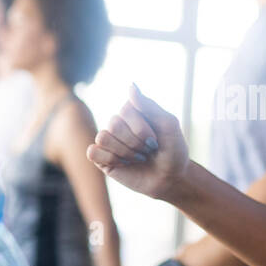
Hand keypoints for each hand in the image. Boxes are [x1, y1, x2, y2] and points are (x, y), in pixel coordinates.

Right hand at [85, 83, 187, 201]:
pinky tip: (123, 164)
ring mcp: (109, 140)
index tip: (156, 140)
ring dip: (125, 152)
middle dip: (135, 142)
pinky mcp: (102, 158)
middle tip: (147, 151)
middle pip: (114, 124)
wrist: (171, 179)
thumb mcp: (168, 125)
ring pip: (103, 137)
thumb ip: (149, 106)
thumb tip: (131, 86)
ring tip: (138, 158)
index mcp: (133, 111)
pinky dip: (110, 159)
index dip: (141, 128)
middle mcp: (119, 122)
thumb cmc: (173, 151)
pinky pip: (93, 151)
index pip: (126, 110)